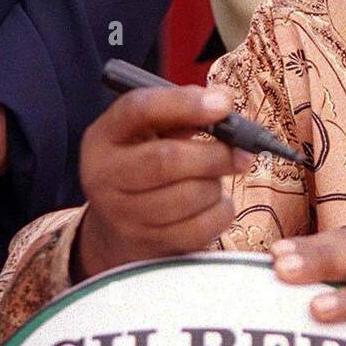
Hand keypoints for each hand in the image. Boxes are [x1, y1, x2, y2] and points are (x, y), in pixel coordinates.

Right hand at [76, 85, 248, 279]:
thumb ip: (183, 112)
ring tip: (216, 179)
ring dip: (217, 185)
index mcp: (103, 137)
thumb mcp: (150, 132)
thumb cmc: (145, 164)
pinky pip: (202, 227)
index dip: (184, 103)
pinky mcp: (148, 246)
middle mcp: (104, 176)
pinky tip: (214, 203)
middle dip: (215, 154)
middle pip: (167, 160)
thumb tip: (224, 99)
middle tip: (242, 152)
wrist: (117, 228)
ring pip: (189, 196)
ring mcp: (123, 216)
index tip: (224, 104)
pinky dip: (221, 211)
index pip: (138, 110)